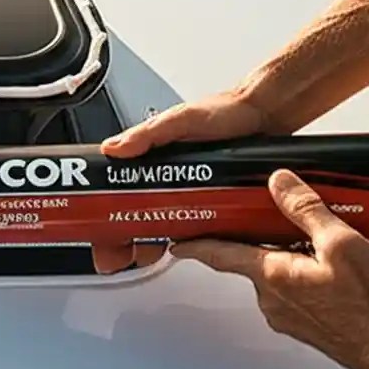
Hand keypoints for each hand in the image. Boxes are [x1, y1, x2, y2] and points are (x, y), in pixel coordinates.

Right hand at [90, 90, 271, 273]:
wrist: (268, 116)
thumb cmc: (226, 111)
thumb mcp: (180, 120)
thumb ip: (149, 134)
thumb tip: (114, 149)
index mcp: (155, 160)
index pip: (121, 193)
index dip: (107, 217)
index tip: (100, 237)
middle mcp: (172, 179)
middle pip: (138, 216)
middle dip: (125, 240)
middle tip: (120, 257)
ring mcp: (196, 194)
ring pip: (166, 225)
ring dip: (153, 243)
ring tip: (146, 256)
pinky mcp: (221, 204)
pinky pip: (201, 229)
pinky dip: (191, 242)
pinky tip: (186, 249)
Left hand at [171, 169, 368, 368]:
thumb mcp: (342, 244)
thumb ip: (306, 210)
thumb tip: (280, 184)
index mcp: (272, 277)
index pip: (220, 255)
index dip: (195, 243)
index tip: (177, 237)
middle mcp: (274, 300)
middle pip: (251, 257)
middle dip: (257, 233)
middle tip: (269, 209)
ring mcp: (291, 315)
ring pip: (276, 271)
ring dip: (286, 249)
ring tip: (317, 231)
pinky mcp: (311, 323)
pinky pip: (295, 287)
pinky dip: (303, 268)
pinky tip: (332, 259)